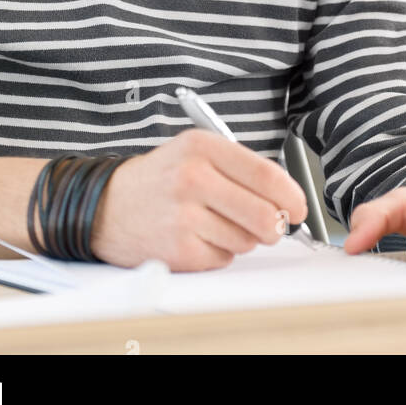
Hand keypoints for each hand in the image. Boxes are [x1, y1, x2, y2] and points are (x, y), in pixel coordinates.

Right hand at [89, 130, 307, 270]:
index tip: (300, 208)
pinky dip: (219, 252)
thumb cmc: (159, 179)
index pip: (264, 173)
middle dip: (275, 225)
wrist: (105, 205)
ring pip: (246, 239)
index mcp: (202, 147)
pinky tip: (199, 237)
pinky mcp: (178, 249)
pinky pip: (223, 258)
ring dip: (242, 238)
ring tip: (216, 224)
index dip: (291, 195)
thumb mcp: (194, 152)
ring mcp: (184, 216)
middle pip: (263, 213)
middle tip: (272, 226)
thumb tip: (284, 197)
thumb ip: (238, 168)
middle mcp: (193, 178)